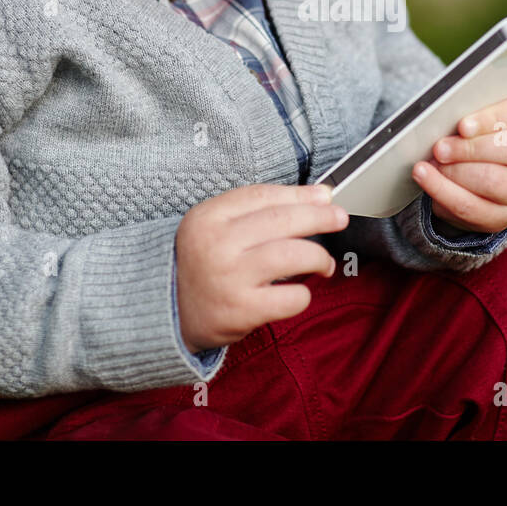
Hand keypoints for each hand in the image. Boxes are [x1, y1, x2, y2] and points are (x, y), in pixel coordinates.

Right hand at [175, 183, 348, 353]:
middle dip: (320, 217)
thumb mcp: (215, 226)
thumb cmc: (202, 264)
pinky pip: (290, 297)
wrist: (167, 311)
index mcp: (208, 217)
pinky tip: (299, 292)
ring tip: (323, 263)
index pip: (264, 196)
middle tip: (339, 219)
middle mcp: (217, 244)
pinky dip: (303, 294)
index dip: (301, 194)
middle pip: (283, 221)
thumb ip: (259, 210)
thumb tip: (319, 196)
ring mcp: (229, 278)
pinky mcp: (241, 310)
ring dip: (318, 257)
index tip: (325, 195)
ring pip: (293, 255)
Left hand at [411, 94, 506, 234]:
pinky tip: (424, 177)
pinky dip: (442, 190)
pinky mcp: (502, 218)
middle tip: (440, 147)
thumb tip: (446, 117)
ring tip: (434, 162)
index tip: (463, 125)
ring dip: (457, 170)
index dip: (494, 117)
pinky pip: (470, 207)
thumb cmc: (483, 141)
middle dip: (472, 148)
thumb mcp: (485, 124)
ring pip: (494, 181)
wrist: (485, 185)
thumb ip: (473, 117)